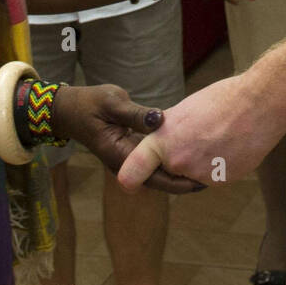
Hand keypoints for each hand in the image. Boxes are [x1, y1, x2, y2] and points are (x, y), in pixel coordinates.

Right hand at [51, 83, 203, 194]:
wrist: (69, 109)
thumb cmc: (88, 104)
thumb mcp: (111, 103)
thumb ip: (136, 114)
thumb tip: (161, 120)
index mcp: (119, 155)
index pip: (153, 175)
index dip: (178, 181)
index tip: (202, 180)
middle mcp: (124, 161)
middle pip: (159, 178)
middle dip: (185, 179)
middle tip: (216, 172)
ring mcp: (127, 156)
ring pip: (158, 169)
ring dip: (179, 168)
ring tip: (208, 163)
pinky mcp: (130, 148)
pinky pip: (153, 158)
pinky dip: (170, 157)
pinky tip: (189, 150)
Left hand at [117, 73, 282, 191]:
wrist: (260, 106)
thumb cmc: (222, 100)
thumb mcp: (183, 110)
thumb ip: (167, 131)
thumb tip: (157, 140)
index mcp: (163, 143)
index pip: (132, 173)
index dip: (130, 178)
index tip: (128, 181)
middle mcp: (179, 163)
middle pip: (169, 170)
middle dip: (175, 159)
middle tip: (193, 137)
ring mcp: (201, 175)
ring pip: (192, 174)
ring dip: (198, 161)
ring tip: (215, 135)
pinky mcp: (222, 181)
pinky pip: (212, 176)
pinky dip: (217, 164)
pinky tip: (228, 142)